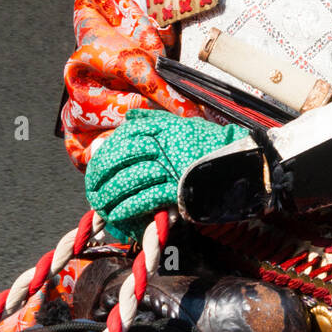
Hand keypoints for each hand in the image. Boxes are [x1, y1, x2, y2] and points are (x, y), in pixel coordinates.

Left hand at [85, 109, 247, 240]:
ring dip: (111, 194)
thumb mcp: (184, 124)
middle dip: (102, 173)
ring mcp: (171, 166)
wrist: (239, 163)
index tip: (96, 164)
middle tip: (92, 187)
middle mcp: (165, 144)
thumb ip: (155, 120)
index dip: (108, 151)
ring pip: (131, 179)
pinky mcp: (178, 188)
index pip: (127, 135)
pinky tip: (118, 214)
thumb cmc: (211, 145)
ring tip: (101, 204)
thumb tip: (129, 117)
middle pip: (123, 156)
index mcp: (164, 127)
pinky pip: (146, 198)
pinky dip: (129, 208)